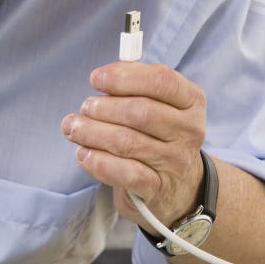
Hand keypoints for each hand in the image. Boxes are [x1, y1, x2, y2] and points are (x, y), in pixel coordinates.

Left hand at [61, 62, 206, 230]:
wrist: (179, 184)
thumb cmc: (158, 131)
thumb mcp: (158, 101)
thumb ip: (133, 83)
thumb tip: (102, 76)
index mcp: (191, 100)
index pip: (161, 81)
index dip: (124, 77)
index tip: (95, 79)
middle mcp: (189, 130)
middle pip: (141, 112)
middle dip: (104, 107)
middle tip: (84, 107)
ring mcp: (176, 161)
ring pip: (127, 142)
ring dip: (93, 132)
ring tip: (73, 128)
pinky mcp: (158, 188)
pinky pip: (125, 173)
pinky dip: (99, 162)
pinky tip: (83, 154)